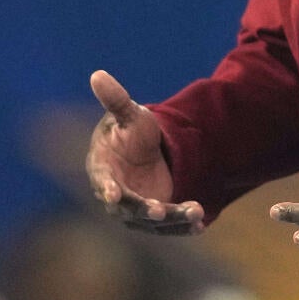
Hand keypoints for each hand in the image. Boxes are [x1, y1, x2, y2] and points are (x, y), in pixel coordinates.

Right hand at [86, 71, 204, 235]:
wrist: (150, 149)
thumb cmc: (131, 130)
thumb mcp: (128, 113)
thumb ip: (115, 100)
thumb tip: (97, 74)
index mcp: (102, 169)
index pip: (102, 181)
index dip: (107, 188)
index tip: (112, 195)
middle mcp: (116, 194)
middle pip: (129, 207)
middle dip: (145, 210)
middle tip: (160, 211)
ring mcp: (135, 209)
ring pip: (153, 220)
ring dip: (173, 218)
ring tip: (196, 211)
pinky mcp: (155, 217)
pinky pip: (169, 224)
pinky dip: (184, 225)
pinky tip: (201, 224)